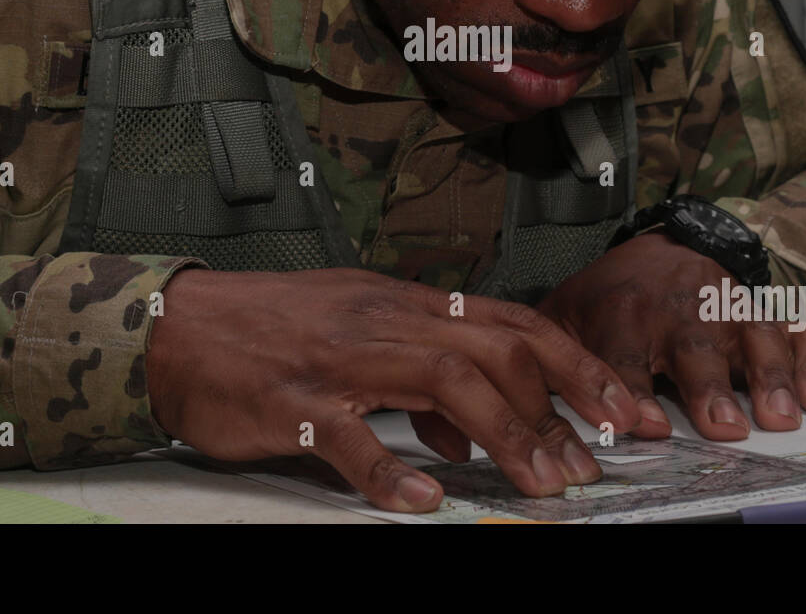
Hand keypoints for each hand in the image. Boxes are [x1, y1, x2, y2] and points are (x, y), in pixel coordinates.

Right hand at [146, 267, 640, 511]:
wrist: (180, 326)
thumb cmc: (272, 329)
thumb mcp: (359, 334)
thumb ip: (419, 374)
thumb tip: (471, 430)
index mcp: (405, 305)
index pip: (512, 322)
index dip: (578, 365)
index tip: (625, 409)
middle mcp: (385, 321)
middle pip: (495, 347)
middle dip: (560, 403)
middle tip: (595, 461)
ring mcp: (341, 360)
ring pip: (442, 381)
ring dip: (503, 434)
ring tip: (542, 484)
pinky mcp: (294, 404)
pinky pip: (350, 439)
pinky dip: (391, 472)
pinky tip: (422, 501)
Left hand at [536, 231, 805, 440]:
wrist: (660, 246)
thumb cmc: (610, 297)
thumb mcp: (569, 317)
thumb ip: (555, 360)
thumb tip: (532, 406)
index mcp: (623, 310)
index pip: (624, 353)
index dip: (632, 388)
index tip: (644, 424)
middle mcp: (679, 305)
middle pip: (695, 345)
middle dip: (709, 386)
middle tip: (724, 429)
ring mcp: (728, 305)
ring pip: (752, 335)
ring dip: (769, 376)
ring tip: (782, 418)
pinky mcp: (764, 310)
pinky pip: (798, 330)